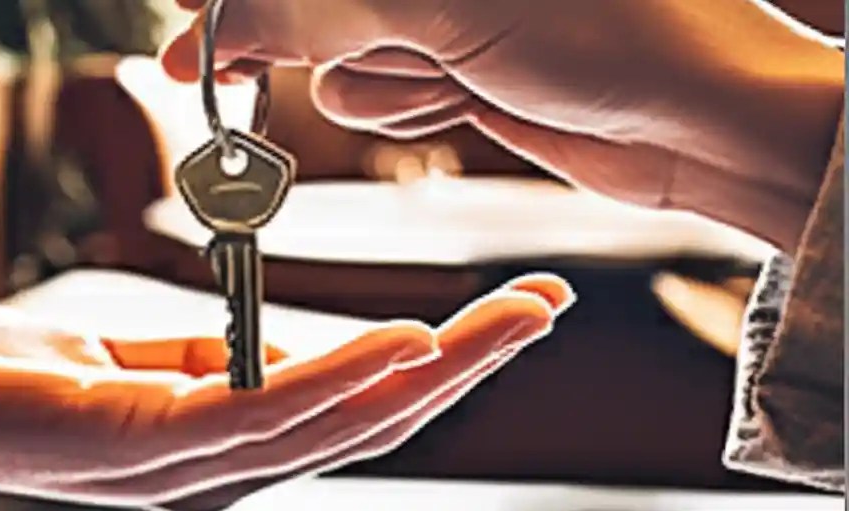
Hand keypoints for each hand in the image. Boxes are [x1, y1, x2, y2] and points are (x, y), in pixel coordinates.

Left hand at [0, 274, 571, 510]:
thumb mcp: (122, 360)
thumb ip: (205, 363)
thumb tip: (276, 350)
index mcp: (210, 446)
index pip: (344, 411)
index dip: (431, 369)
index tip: (499, 317)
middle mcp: (209, 470)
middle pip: (362, 423)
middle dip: (461, 370)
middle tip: (542, 313)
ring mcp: (176, 464)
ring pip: (331, 422)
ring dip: (427, 372)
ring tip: (503, 324)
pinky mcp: (135, 441)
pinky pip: (259, 410)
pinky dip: (339, 378)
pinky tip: (403, 343)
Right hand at [161, 0, 843, 250]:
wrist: (701, 120)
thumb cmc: (609, 30)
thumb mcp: (440, 7)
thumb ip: (314, 8)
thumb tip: (213, 27)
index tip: (187, 35)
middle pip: (312, 0)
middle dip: (298, 31)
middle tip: (265, 56)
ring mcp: (443, 13)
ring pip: (340, 52)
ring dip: (375, 75)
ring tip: (451, 73)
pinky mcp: (456, 70)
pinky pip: (381, 93)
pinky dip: (405, 104)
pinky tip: (461, 97)